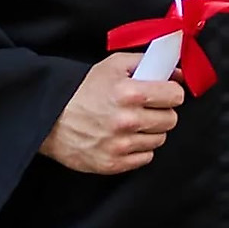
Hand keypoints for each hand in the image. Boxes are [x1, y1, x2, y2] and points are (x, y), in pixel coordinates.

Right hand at [38, 53, 184, 174]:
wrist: (50, 117)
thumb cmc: (84, 89)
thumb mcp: (115, 65)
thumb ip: (149, 63)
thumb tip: (178, 74)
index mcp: (131, 93)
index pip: (176, 96)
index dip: (172, 93)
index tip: (165, 93)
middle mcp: (127, 120)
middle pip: (171, 119)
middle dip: (163, 112)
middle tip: (149, 108)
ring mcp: (120, 145)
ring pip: (159, 139)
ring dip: (151, 131)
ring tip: (135, 123)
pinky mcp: (112, 164)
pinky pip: (145, 158)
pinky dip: (140, 149)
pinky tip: (127, 138)